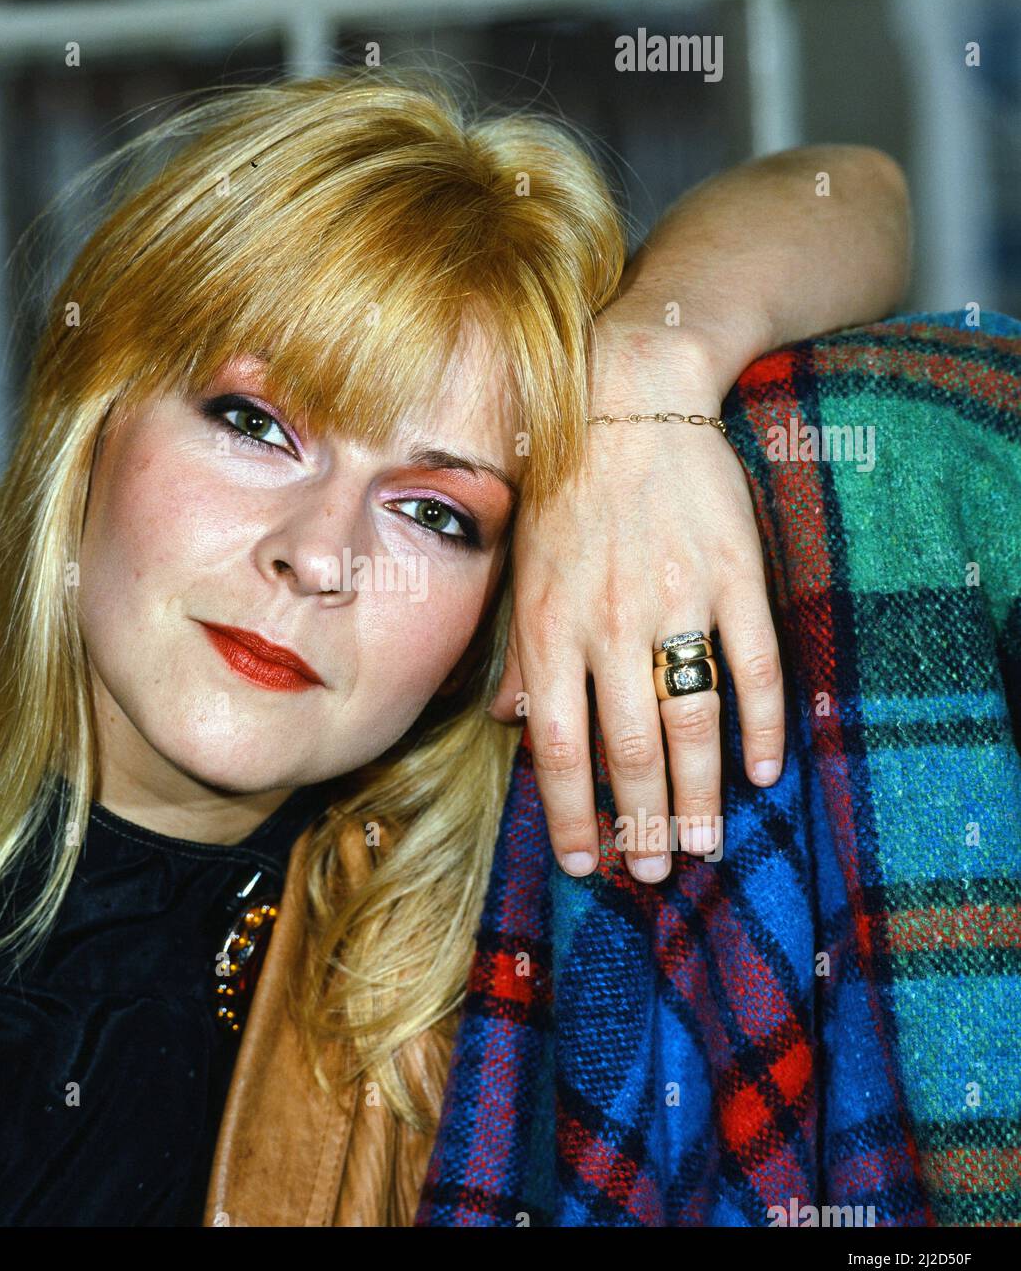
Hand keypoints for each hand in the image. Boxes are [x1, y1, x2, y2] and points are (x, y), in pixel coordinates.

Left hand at [491, 309, 784, 882]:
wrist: (628, 398)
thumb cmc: (563, 488)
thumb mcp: (521, 567)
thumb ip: (518, 650)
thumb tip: (507, 722)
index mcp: (550, 626)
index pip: (558, 746)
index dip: (570, 814)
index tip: (584, 862)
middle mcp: (610, 623)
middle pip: (630, 749)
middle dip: (642, 822)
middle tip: (655, 872)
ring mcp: (676, 599)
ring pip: (691, 719)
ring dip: (700, 793)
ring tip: (704, 843)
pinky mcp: (734, 574)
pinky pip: (753, 663)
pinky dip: (761, 722)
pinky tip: (762, 771)